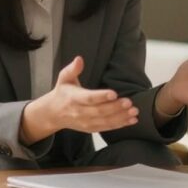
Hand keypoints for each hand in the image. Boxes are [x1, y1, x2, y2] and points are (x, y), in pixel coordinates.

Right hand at [21, 56, 137, 143]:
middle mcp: (80, 112)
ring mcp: (85, 122)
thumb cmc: (63, 93)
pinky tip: (132, 119)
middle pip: (100, 111)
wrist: (53, 113)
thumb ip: (72, 69)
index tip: (114, 93)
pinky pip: (107, 128)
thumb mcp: (64, 79)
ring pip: (105, 121)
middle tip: (129, 102)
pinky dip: (120, 124)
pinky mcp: (90, 128)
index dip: (101, 97)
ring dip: (121, 117)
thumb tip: (79, 59)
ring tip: (134, 111)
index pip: (89, 98)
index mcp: (74, 98)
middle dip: (115, 107)